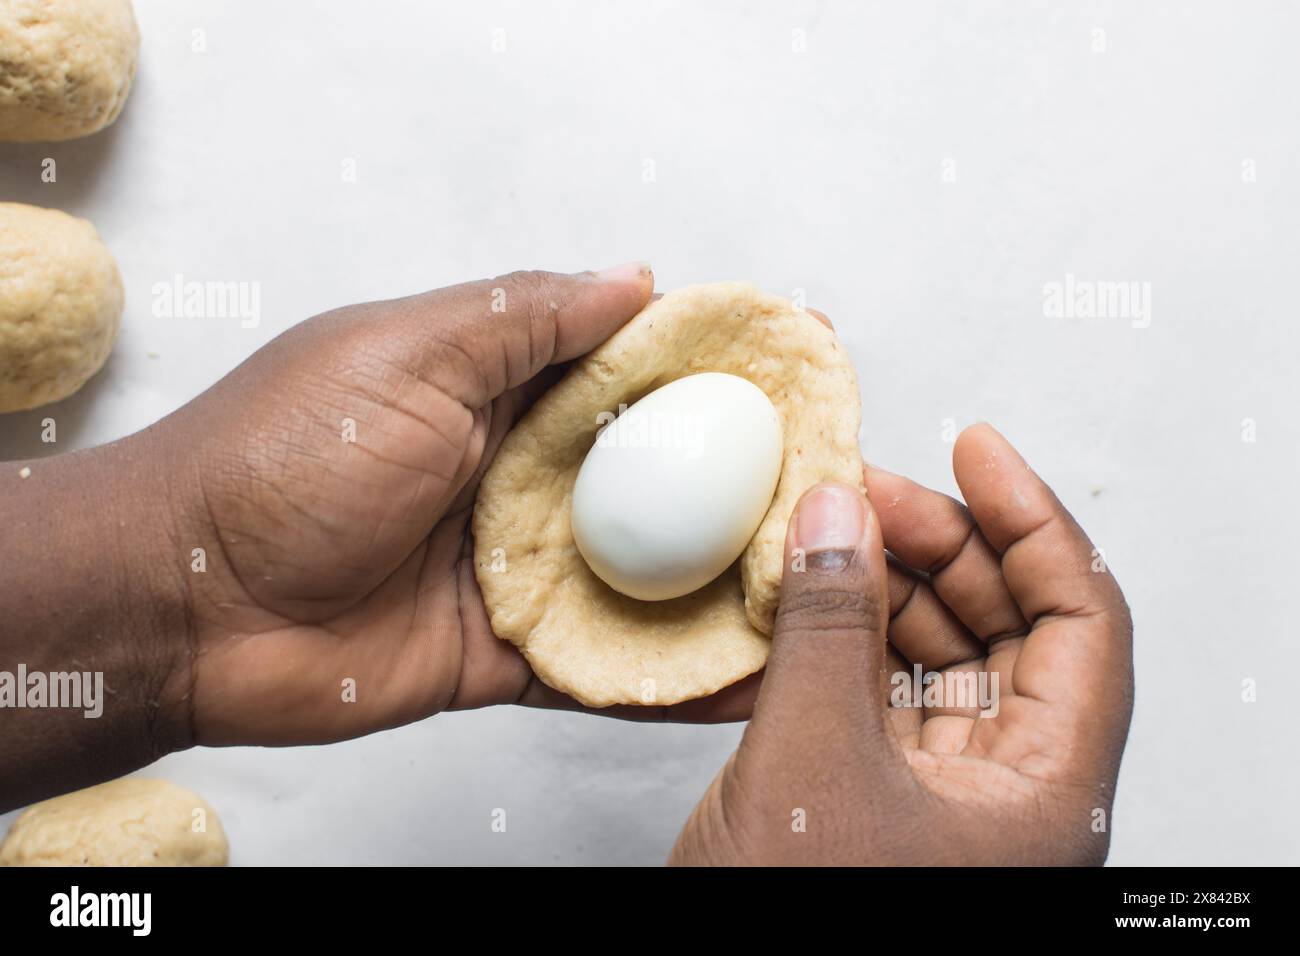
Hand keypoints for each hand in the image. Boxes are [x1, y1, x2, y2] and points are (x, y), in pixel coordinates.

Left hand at [144, 264, 768, 747]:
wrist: (184, 603)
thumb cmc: (282, 460)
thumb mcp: (405, 353)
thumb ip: (521, 316)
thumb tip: (634, 278)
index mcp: (501, 392)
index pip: (633, 370)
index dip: (717, 366)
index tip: (799, 362)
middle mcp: (522, 476)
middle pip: (657, 477)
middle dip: (745, 481)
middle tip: (841, 486)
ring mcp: (520, 568)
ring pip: (646, 575)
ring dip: (724, 583)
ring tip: (823, 587)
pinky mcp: (506, 653)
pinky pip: (603, 665)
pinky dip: (670, 677)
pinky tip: (745, 679)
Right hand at [670, 424, 1133, 864]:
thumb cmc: (802, 922)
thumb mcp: (812, 760)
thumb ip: (830, 624)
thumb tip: (839, 511)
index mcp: (1049, 794)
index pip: (1084, 619)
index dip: (1034, 520)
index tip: (977, 449)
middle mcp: (1011, 793)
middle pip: (1013, 628)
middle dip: (944, 545)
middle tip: (870, 489)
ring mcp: (945, 799)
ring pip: (945, 657)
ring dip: (891, 586)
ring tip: (831, 531)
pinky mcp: (880, 802)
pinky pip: (885, 693)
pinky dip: (850, 636)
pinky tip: (809, 596)